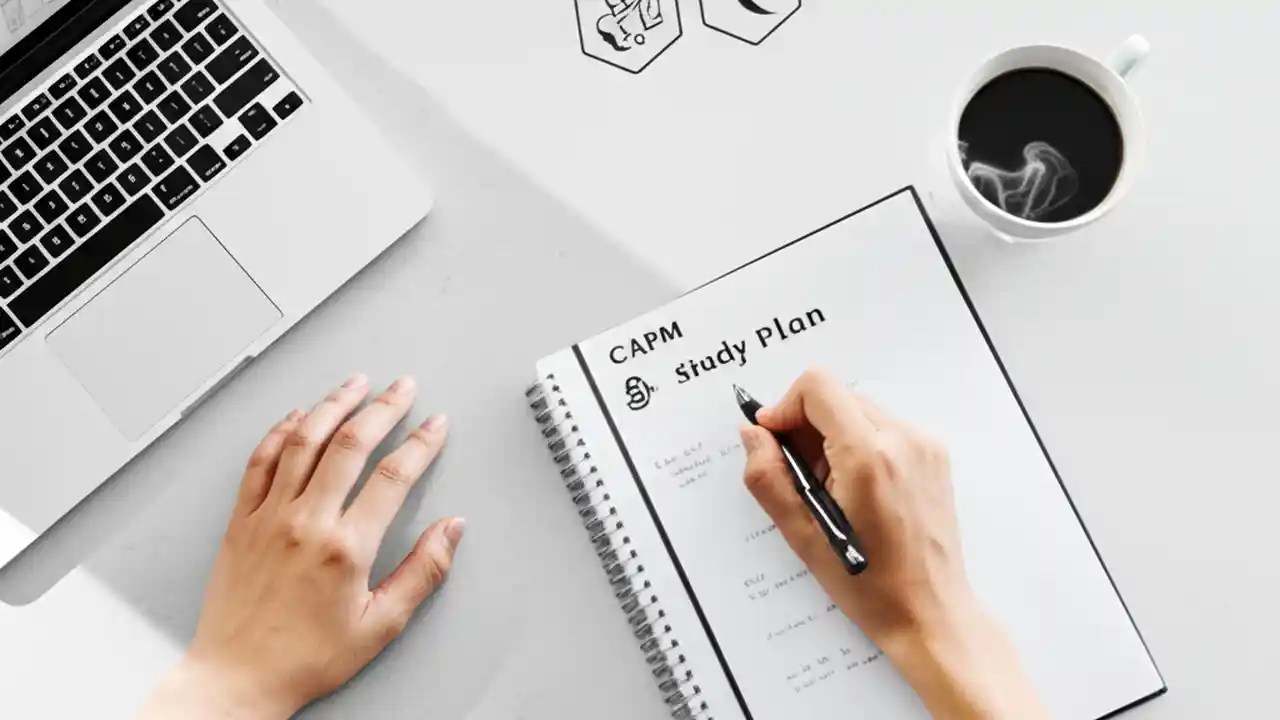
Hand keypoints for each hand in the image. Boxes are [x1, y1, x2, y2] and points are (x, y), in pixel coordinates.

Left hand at [140, 374, 463, 719]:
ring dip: (333, 404)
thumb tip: (451, 531)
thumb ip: (422, 572)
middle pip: (350, 443)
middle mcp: (305, 522)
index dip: (420, 444)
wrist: (236, 678)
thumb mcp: (380, 625)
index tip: (435, 426)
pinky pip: (260, 460)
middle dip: (383, 407)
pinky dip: (280, 430)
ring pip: (303, 439)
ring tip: (355, 384)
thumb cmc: (304, 659)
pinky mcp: (239, 521)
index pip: (393, 477)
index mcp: (345, 548)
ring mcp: (268, 516)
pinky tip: (297, 416)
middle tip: (402, 389)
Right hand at [741, 368, 1046, 718]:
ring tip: (832, 490)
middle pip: (836, 397)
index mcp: (868, 456)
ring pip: (858, 410)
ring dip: (833, 438)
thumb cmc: (870, 583)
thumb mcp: (802, 535)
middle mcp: (902, 440)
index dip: (785, 407)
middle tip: (802, 478)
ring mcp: (924, 445)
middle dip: (807, 428)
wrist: (929, 611)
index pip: (818, 386)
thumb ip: (769, 477)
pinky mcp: (933, 455)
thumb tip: (753, 434)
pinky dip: (860, 446)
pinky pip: (883, 428)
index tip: (774, 439)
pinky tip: (857, 491)